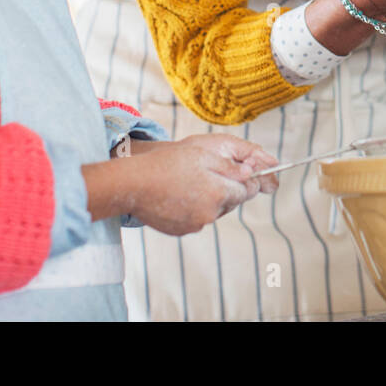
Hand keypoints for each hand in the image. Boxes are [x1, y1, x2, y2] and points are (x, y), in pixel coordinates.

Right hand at [128, 134, 277, 235]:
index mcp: (218, 193)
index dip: (246, 180)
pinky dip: (193, 208)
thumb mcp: (203, 156)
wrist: (132, 185)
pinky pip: (196, 219)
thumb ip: (231, 167)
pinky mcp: (181, 230)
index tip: (243, 172)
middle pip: (230, 201)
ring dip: (209, 198)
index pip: (247, 190)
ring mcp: (195, 225)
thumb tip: (252, 174)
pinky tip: (178, 195)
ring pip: (213, 210)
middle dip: (225, 188)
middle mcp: (210, 214)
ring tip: (189, 183)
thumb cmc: (167, 164)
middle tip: (207, 173)